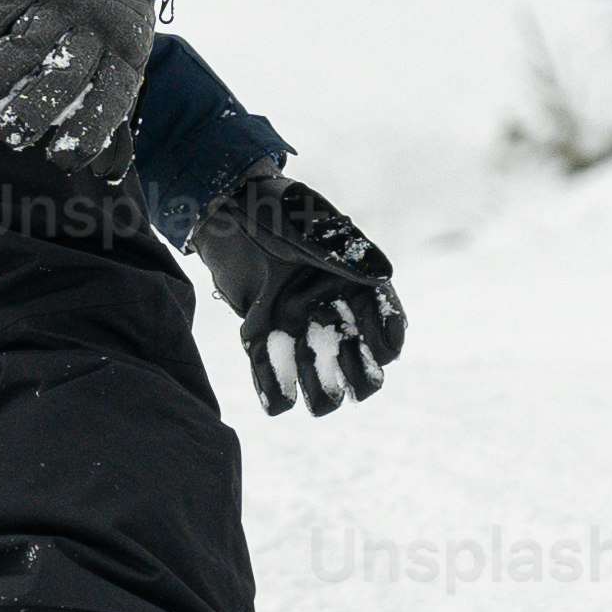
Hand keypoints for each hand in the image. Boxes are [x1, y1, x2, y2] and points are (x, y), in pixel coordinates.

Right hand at [0, 0, 165, 167]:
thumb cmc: (114, 20)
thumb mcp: (129, 55)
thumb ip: (113, 108)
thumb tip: (104, 173)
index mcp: (126, 50)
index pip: (109, 100)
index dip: (86, 134)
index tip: (60, 157)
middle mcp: (94, 25)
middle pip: (62, 77)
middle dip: (29, 113)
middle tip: (5, 133)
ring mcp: (58, 0)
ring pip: (21, 47)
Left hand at [187, 168, 403, 414]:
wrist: (224, 205)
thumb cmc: (273, 207)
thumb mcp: (310, 226)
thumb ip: (342, 252)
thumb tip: (383, 276)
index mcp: (350, 277)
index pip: (381, 313)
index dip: (387, 336)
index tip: (387, 354)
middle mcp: (327, 304)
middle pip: (355, 350)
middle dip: (360, 375)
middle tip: (356, 390)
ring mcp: (294, 320)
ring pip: (315, 366)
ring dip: (320, 388)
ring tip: (321, 405)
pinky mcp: (261, 330)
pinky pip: (270, 366)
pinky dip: (273, 387)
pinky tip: (278, 403)